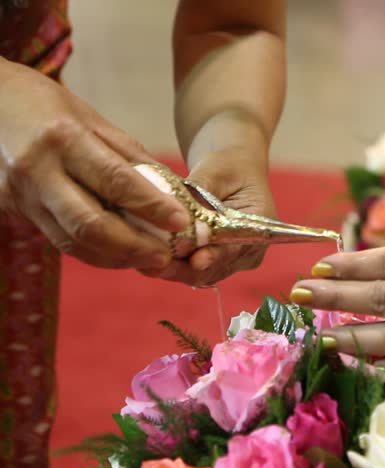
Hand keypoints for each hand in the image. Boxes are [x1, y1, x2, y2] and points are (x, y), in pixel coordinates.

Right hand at [0, 60, 187, 268]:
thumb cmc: (45, 104)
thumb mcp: (90, 117)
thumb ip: (128, 154)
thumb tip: (171, 188)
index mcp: (62, 139)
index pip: (114, 180)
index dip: (150, 206)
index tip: (181, 221)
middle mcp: (38, 170)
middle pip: (90, 223)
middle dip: (133, 246)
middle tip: (166, 256)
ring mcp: (21, 195)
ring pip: (72, 241)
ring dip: (115, 258)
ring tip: (147, 260)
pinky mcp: (13, 211)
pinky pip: (59, 239)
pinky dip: (93, 251)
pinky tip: (119, 254)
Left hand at [139, 149, 276, 285]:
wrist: (232, 171)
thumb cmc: (228, 167)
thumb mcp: (216, 172)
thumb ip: (201, 192)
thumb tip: (180, 213)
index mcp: (260, 226)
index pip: (236, 247)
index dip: (214, 256)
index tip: (195, 261)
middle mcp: (250, 250)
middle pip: (218, 269)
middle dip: (186, 270)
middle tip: (157, 265)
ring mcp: (233, 259)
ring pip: (203, 275)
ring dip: (175, 271)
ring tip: (146, 262)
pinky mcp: (215, 261)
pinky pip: (193, 271)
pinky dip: (173, 266)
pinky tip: (149, 259)